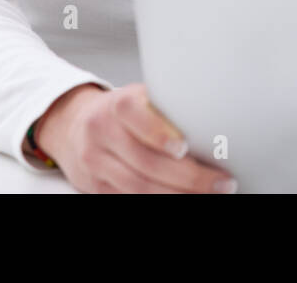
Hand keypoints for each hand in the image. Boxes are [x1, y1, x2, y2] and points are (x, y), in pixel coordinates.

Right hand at [33, 82, 237, 193]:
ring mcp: (96, 162)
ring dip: (178, 194)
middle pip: (145, 162)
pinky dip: (159, 200)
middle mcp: (102, 132)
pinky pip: (129, 198)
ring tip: (209, 193)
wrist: (74, 126)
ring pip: (138, 187)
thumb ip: (167, 107)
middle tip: (222, 183)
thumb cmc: (121, 111)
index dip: (160, 134)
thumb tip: (216, 122)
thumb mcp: (140, 97)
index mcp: (117, 104)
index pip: (136, 117)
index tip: (185, 147)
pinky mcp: (96, 186)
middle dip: (189, 177)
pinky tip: (182, 197)